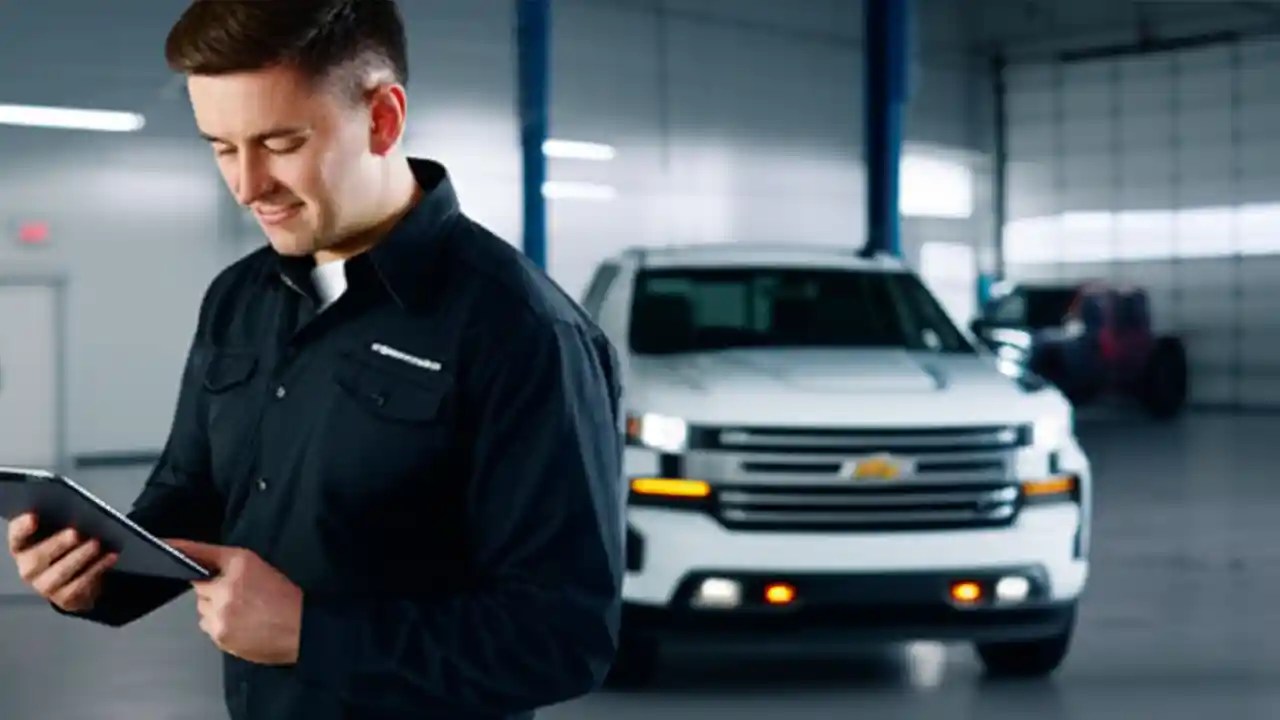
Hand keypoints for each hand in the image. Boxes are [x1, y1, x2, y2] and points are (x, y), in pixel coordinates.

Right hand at [7, 513, 117, 611]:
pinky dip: (96, 569)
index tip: (33, 517)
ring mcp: (44, 586)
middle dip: (57, 544)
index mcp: (23, 547)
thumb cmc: (68, 546)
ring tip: (96, 544)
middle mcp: (28, 568)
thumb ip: (62, 520)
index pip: (16, 536)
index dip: (22, 528)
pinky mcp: (64, 598)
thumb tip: (76, 509)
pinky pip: (79, 586)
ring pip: (58, 574)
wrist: (80, 576)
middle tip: (75, 533)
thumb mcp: (62, 531)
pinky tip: (110, 557)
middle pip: (35, 558)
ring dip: (79, 557)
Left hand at [167, 539, 302, 665]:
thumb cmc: (286, 597)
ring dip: (215, 608)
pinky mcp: (219, 635)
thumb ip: (229, 564)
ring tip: (242, 612)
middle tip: (238, 594)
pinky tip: (242, 624)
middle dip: (213, 589)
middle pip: (200, 586)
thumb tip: (201, 567)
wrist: (301, 628)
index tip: (165, 544)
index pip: (200, 553)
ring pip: (202, 608)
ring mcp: (219, 613)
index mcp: (238, 565)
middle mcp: (224, 587)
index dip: (181, 548)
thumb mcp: (261, 567)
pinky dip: (220, 625)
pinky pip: (208, 626)